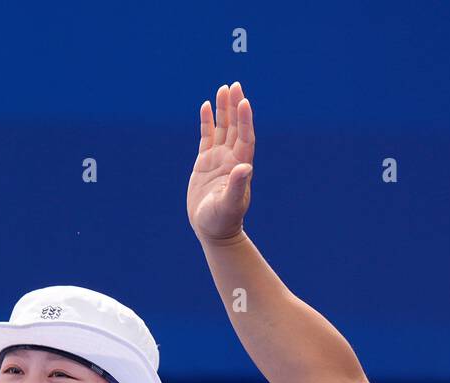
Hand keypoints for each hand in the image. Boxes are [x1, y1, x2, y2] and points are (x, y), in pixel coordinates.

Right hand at [187, 81, 254, 242]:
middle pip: (235, 127)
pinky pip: (207, 137)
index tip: (244, 101)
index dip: (245, 119)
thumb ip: (237, 186)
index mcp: (240, 165)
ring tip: (222, 89)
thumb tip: (245, 167)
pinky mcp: (205, 162)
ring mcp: (218, 159)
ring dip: (223, 110)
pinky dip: (208, 122)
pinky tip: (206, 106)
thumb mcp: (229, 204)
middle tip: (234, 85)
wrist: (212, 229)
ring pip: (222, 128)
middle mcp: (231, 158)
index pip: (245, 137)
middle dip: (235, 106)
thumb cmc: (222, 220)